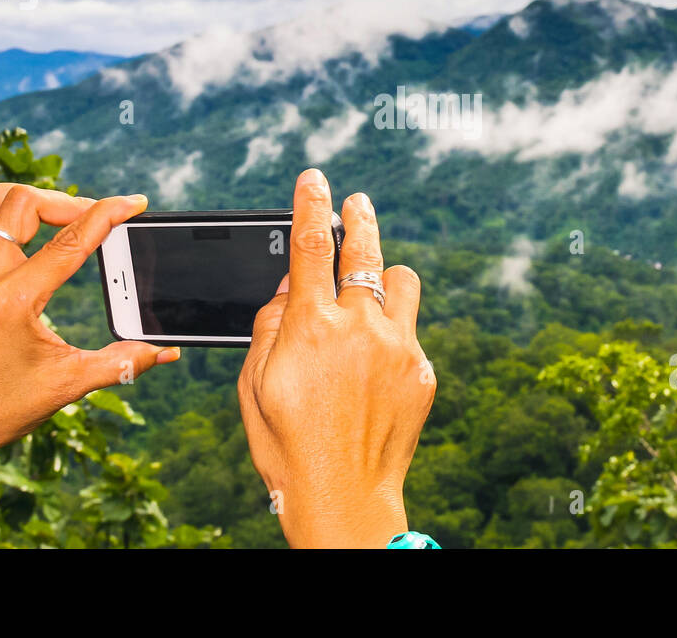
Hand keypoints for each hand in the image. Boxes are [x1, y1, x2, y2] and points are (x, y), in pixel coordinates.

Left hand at [0, 176, 179, 543]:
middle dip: (68, 202)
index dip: (108, 214)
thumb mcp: (70, 384)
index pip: (70, 240)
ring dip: (16, 194)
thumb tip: (168, 351)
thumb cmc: (4, 408)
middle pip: (24, 205)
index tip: (134, 203)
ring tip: (47, 205)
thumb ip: (123, 362)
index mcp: (14, 299)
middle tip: (94, 217)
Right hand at [238, 168, 435, 547]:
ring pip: (401, 281)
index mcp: (310, 326)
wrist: (343, 497)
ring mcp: (398, 347)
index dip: (310, 204)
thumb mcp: (254, 383)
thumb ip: (271, 324)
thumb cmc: (287, 443)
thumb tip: (291, 284)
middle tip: (357, 202)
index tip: (314, 179)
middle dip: (358, 217)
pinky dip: (392, 336)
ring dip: (384, 279)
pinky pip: (410, 332)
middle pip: (364, 249)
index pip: (308, 245)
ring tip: (371, 292)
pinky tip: (375, 367)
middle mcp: (359, 326)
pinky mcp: (422, 370)